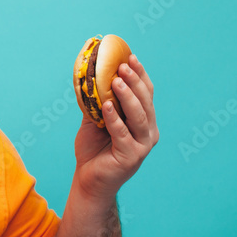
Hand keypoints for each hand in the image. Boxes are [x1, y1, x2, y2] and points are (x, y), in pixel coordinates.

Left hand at [73, 54, 157, 199]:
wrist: (88, 180)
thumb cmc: (93, 150)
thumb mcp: (95, 121)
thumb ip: (98, 102)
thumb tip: (89, 75)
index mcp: (144, 122)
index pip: (146, 94)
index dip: (140, 74)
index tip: (130, 57)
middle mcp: (149, 132)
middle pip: (145, 101)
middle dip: (135, 81)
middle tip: (122, 65)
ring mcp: (142, 146)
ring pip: (138, 115)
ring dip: (127, 96)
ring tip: (116, 80)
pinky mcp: (131, 157)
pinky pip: (122, 133)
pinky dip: (114, 118)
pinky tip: (106, 105)